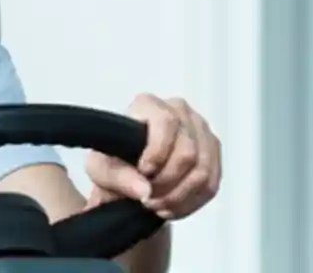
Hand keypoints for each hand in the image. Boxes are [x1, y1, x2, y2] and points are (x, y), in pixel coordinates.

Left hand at [84, 93, 220, 220]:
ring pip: (202, 170)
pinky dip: (191, 202)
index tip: (143, 173)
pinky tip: (172, 207)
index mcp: (149, 105)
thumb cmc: (113, 162)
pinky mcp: (212, 153)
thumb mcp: (100, 169)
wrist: (128, 173)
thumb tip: (143, 189)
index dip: (157, 153)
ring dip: (179, 197)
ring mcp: (200, 130)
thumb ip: (116, 176)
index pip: (166, 122)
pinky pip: (211, 183)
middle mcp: (179, 110)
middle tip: (148, 199)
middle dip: (167, 183)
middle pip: (187, 152)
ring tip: (157, 205)